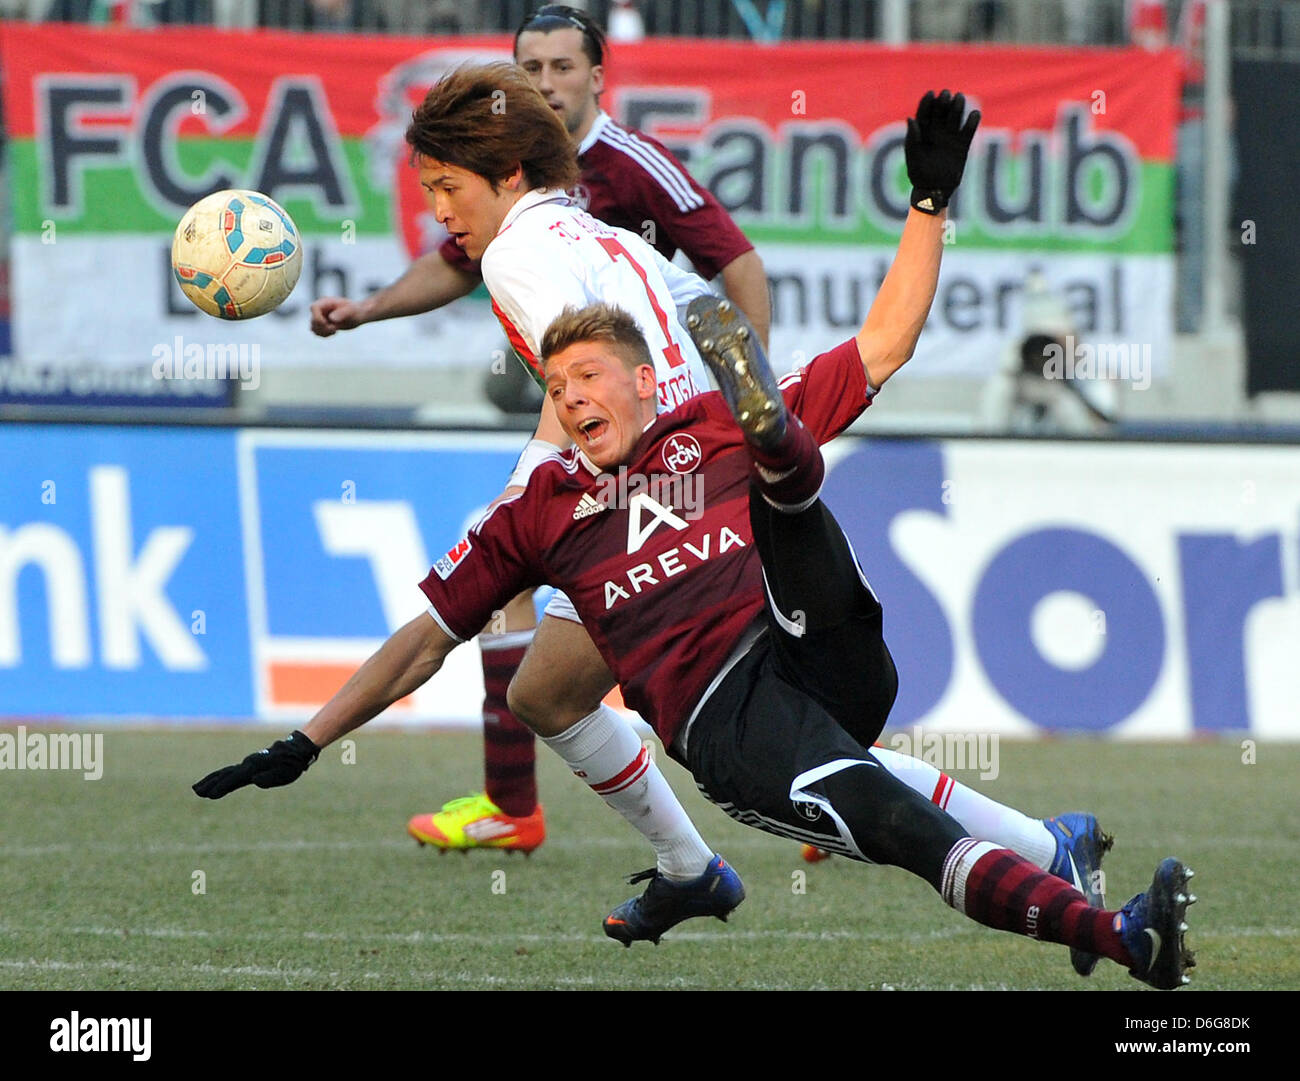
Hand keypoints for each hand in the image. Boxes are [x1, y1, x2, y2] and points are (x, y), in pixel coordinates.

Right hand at [193, 731, 319, 798]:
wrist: (297, 748)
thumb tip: (255, 780)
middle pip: (225, 774)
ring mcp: (248, 764)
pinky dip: (220, 777)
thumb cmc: (292, 764)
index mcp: (255, 767)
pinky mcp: (250, 765)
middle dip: (210, 783)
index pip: (234, 779)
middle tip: (195, 791)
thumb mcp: (285, 774)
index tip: (209, 795)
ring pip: (226, 772)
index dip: (222, 787)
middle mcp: (248, 764)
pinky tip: (216, 781)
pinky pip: (231, 772)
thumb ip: (270, 778)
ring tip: (198, 788)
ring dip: (211, 780)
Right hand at [310, 297, 367, 336]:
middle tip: (335, 328)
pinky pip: (317, 333)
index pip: (313, 308)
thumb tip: (331, 319)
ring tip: (334, 330)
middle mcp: (321, 309)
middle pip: (313, 321)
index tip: (329, 324)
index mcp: (326, 302)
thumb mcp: (351, 311)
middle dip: (323, 328)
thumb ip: (342, 313)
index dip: (318, 318)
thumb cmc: (356, 311)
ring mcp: (321, 317)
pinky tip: (334, 332)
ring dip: (323, 332)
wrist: (359, 315)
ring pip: (313, 328)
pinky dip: (324, 335)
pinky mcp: (323, 324)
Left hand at [905, 89, 979, 213]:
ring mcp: (950, 136)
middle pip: (941, 111)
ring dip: (958, 107)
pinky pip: (969, 130)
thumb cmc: (919, 174)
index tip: (931, 94)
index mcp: (922, 131)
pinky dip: (973, 122)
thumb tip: (910, 119)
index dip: (927, 102)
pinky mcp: (963, 144)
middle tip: (946, 94)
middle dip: (943, 101)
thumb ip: (912, 138)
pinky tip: (974, 114)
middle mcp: (937, 130)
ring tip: (959, 98)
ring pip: (955, 117)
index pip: (925, 112)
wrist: (934, 190)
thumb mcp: (913, 156)